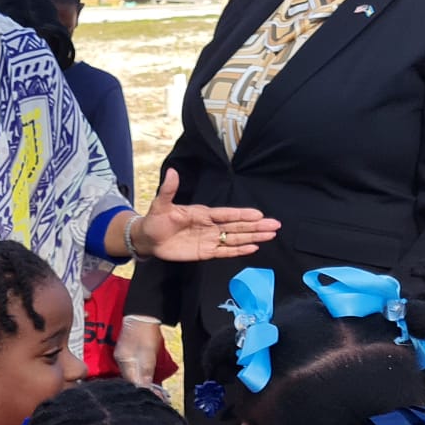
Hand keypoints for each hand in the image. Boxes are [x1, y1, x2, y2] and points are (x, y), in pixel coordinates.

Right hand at [114, 319, 165, 389]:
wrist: (143, 314)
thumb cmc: (146, 332)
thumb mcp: (149, 352)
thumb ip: (146, 370)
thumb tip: (145, 388)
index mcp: (123, 361)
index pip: (132, 382)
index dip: (143, 391)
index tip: (156, 398)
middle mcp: (120, 360)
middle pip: (130, 380)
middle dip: (143, 388)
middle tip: (158, 396)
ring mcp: (123, 356)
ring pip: (132, 375)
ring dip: (142, 382)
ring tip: (154, 389)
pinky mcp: (127, 353)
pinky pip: (133, 369)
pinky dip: (140, 375)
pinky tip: (147, 378)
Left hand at [129, 169, 280, 262]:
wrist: (148, 239)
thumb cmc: (155, 220)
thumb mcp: (160, 204)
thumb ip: (168, 190)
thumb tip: (172, 171)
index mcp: (203, 213)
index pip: (226, 214)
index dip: (241, 215)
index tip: (258, 214)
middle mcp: (210, 226)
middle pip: (236, 226)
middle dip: (256, 226)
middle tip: (275, 225)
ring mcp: (209, 239)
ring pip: (235, 238)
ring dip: (253, 237)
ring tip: (270, 235)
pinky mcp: (205, 252)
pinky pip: (224, 252)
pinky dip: (238, 250)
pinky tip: (253, 248)